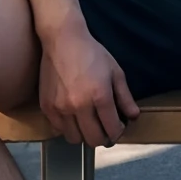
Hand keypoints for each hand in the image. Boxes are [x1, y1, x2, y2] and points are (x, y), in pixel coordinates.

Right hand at [38, 27, 139, 146]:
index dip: (118, 132)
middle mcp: (79, 105)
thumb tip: (133, 117)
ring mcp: (61, 108)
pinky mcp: (47, 106)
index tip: (118, 128)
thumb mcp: (115, 72)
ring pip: (74, 138)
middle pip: (93, 139)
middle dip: (102, 138)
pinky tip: (73, 117)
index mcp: (100, 96)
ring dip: (83, 135)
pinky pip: (58, 129)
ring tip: (88, 124)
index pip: (112, 130)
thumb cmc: (92, 53)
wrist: (62, 40)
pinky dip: (67, 128)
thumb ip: (125, 97)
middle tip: (104, 130)